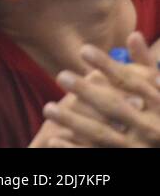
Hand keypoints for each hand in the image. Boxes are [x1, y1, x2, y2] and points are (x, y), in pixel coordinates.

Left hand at [42, 33, 159, 146]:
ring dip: (73, 122)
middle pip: (115, 108)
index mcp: (158, 104)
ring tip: (48, 108)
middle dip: (88, 92)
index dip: (108, 66)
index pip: (131, 82)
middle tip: (61, 76)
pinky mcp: (123, 160)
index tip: (83, 50)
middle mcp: (150, 127)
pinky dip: (74, 149)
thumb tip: (133, 34)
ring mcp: (136, 147)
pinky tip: (53, 139)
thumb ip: (146, 65)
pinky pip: (96, 155)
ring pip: (101, 135)